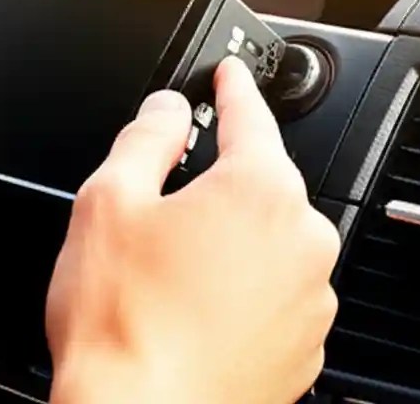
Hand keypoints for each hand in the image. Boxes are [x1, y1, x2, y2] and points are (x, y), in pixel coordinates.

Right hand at [45, 57, 339, 403]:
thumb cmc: (125, 325)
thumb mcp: (109, 203)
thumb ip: (146, 139)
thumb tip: (167, 110)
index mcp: (259, 190)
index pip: (250, 114)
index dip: (233, 85)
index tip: (231, 72)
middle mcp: (301, 239)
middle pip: (260, 184)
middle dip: (216, 186)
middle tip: (160, 213)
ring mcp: (310, 298)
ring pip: (268, 244)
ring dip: (229, 245)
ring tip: (168, 279)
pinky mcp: (305, 347)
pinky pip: (275, 296)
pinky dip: (242, 294)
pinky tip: (192, 314)